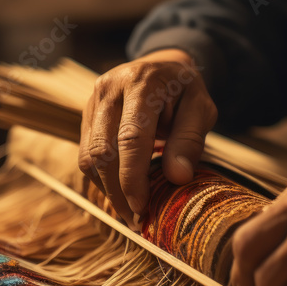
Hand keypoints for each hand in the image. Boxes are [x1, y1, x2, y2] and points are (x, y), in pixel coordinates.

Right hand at [78, 49, 217, 226]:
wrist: (163, 67)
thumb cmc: (186, 92)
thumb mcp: (201, 110)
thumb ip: (190, 140)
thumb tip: (178, 177)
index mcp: (143, 83)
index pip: (131, 137)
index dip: (133, 177)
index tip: (141, 207)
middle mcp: (110, 88)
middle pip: (103, 150)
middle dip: (117, 190)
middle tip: (135, 218)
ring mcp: (93, 99)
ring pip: (88, 155)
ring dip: (106, 188)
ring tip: (128, 209)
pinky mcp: (86, 113)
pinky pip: (85, 153)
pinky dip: (101, 178)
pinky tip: (119, 191)